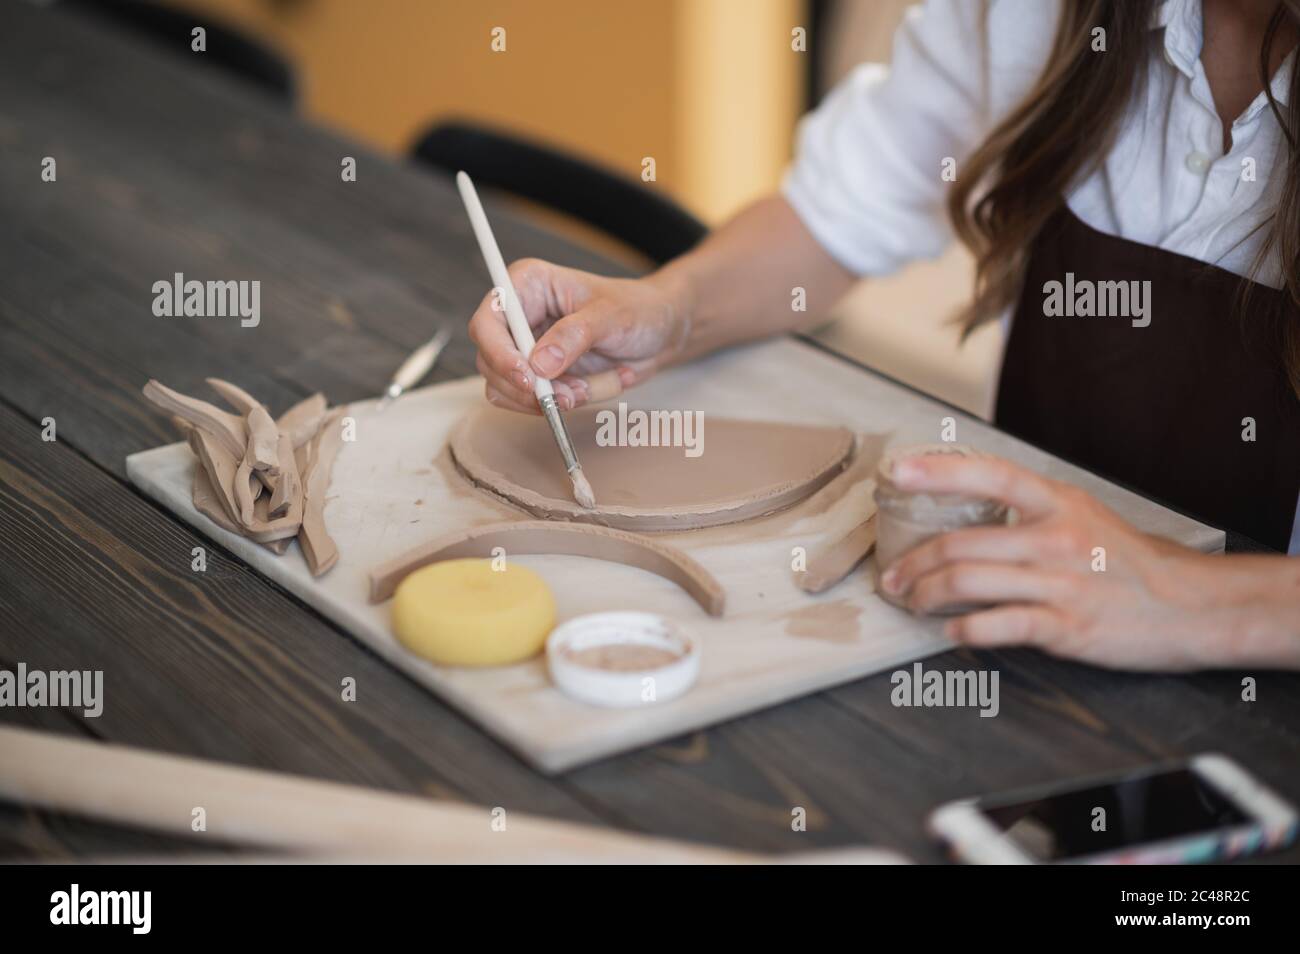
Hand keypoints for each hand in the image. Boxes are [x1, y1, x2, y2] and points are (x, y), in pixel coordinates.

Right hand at [467, 258, 690, 414]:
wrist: (659, 333)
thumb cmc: (637, 309)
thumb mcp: (610, 316)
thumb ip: (573, 336)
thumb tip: (539, 364)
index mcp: (526, 285)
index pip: (488, 321)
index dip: (499, 353)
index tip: (528, 378)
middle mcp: (518, 316)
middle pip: (490, 361)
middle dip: (529, 386)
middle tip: (567, 395)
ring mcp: (525, 349)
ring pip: (507, 388)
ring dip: (547, 398)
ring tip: (584, 389)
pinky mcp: (538, 375)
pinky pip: (529, 402)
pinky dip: (557, 404)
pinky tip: (584, 390)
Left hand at [877, 453, 1266, 670]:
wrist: (1191, 605)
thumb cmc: (1129, 562)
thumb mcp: (1085, 516)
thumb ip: (1032, 511)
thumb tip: (970, 511)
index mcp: (1059, 504)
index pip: (989, 476)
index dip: (938, 471)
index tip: (897, 472)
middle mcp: (1056, 538)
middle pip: (961, 543)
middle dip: (913, 563)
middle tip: (893, 578)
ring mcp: (1061, 583)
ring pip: (969, 582)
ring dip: (927, 595)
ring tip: (912, 603)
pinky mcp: (1067, 626)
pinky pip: (1000, 625)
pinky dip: (965, 629)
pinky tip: (952, 631)